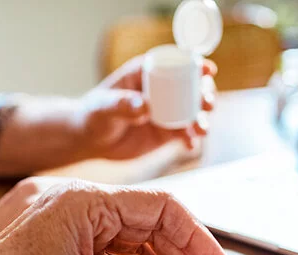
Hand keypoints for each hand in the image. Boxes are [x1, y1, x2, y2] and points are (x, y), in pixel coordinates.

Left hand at [77, 56, 217, 159]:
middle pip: (191, 87)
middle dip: (205, 93)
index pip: (174, 64)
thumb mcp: (103, 106)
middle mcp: (161, 91)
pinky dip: (190, 139)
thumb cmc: (93, 114)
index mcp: (146, 74)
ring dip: (202, 118)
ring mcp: (166, 112)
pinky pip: (184, 134)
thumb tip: (145, 106)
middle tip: (207, 103)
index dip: (195, 64)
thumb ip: (122, 104)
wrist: (89, 140)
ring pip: (192, 112)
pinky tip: (190, 145)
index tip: (208, 69)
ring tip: (201, 128)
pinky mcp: (166, 133)